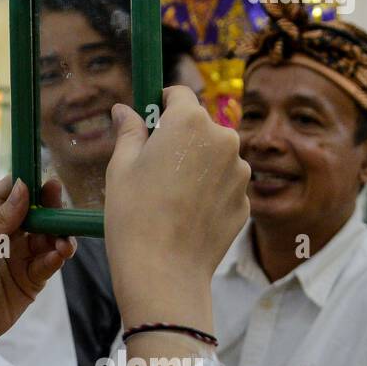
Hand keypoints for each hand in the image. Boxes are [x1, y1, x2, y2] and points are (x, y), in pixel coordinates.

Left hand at [0, 175, 74, 365]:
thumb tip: (23, 187)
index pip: (8, 192)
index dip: (26, 184)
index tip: (44, 178)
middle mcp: (2, 234)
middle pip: (33, 212)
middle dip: (48, 208)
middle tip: (60, 204)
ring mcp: (18, 257)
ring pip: (46, 237)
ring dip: (57, 235)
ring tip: (63, 240)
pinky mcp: (30, 281)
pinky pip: (48, 263)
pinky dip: (55, 257)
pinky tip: (58, 255)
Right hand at [105, 86, 249, 340]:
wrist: (164, 272)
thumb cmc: (134, 215)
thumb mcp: (120, 167)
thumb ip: (129, 132)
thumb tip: (124, 111)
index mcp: (189, 122)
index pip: (179, 94)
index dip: (162, 104)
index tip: (150, 118)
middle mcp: (223, 139)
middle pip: (200, 126)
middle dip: (180, 138)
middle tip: (153, 166)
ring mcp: (240, 172)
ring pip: (215, 157)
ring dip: (197, 166)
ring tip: (169, 196)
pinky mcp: (245, 202)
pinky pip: (224, 186)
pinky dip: (208, 192)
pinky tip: (185, 215)